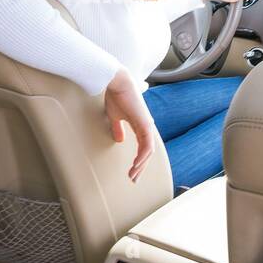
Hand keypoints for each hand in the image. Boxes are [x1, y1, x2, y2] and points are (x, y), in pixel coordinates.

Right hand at [104, 68, 156, 182]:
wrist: (116, 82)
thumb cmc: (115, 96)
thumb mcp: (114, 117)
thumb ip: (118, 128)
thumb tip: (119, 140)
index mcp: (140, 125)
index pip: (142, 147)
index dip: (138, 161)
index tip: (131, 172)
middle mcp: (146, 126)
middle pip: (147, 152)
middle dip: (141, 167)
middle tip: (133, 179)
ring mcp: (147, 125)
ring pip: (148, 151)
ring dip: (141, 165)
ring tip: (133, 175)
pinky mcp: (145, 124)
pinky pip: (147, 145)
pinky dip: (142, 157)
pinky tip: (136, 165)